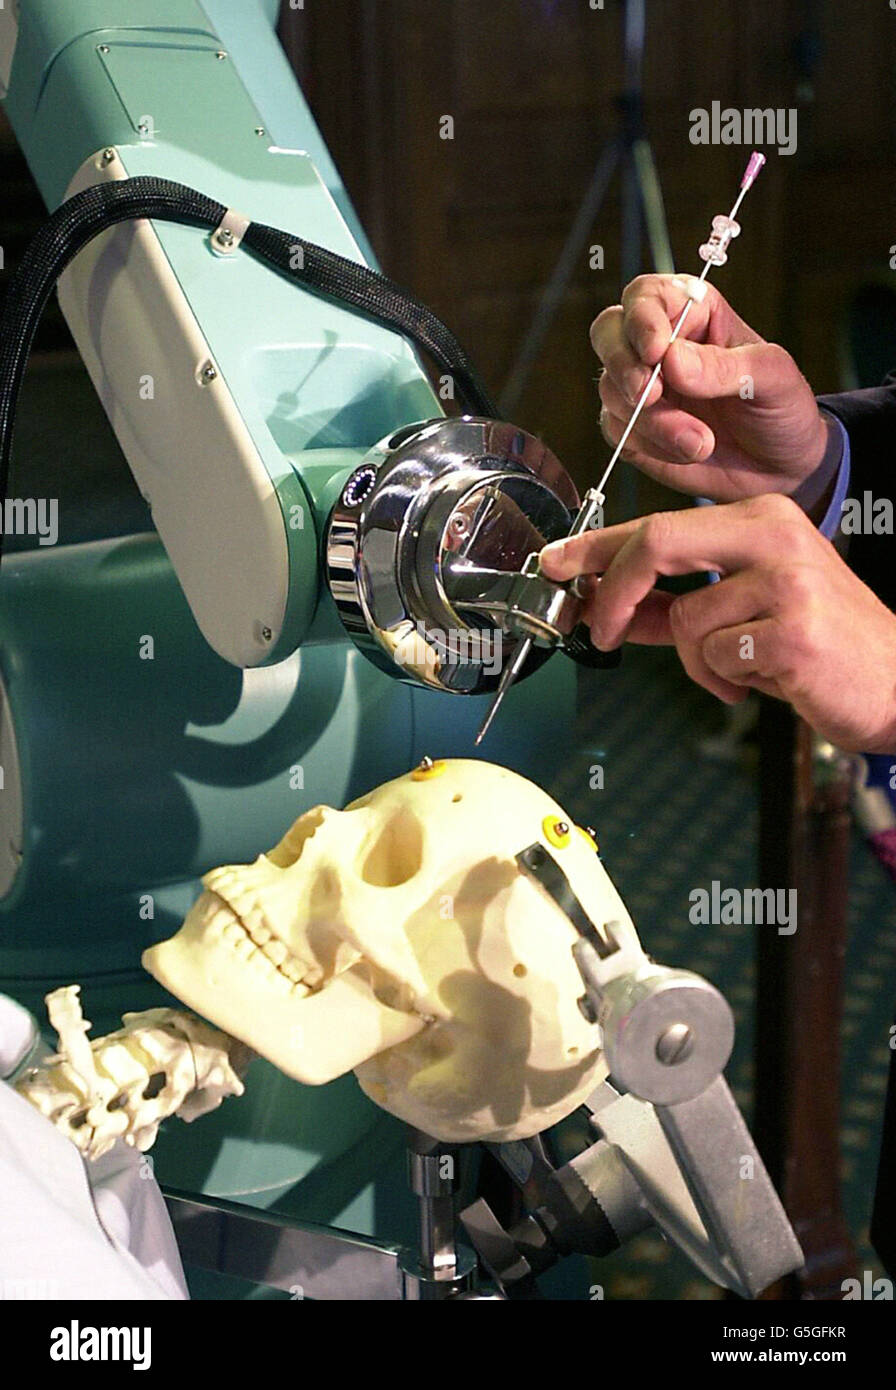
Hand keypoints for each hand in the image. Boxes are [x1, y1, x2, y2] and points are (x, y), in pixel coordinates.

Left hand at [541, 495, 895, 753]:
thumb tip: (602, 605)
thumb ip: (671, 603)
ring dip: (699, 661)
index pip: (659, 522)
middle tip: (601, 633)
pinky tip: (765, 679)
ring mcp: (788, 581)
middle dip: (613, 595)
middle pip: (657, 544)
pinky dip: (726, 681)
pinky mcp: (793, 632)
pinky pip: (714, 659)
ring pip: (682, 620)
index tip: (555, 564)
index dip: (597, 546)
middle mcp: (775, 534)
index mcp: (761, 517)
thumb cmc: (819, 644)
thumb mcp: (743, 609)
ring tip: (745, 665)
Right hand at [591, 275, 833, 502]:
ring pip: (611, 390)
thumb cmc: (781, 409)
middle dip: (623, 364)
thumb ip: (724, 366)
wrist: (781, 468)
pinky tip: (687, 452)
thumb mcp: (772, 377)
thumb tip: (673, 358)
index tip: (657, 350)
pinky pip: (618, 431)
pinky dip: (649, 445)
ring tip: (700, 442)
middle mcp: (660, 347)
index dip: (643, 318)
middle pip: (609, 333)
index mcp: (695, 314)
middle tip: (652, 394)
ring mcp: (642, 389)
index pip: (648, 296)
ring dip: (650, 420)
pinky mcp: (635, 430)